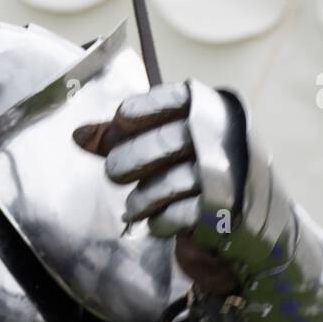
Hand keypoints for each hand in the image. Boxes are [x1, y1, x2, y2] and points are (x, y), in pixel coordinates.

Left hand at [72, 80, 247, 292]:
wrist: (245, 218)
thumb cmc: (195, 170)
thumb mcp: (162, 143)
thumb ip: (121, 137)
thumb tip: (77, 135)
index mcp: (208, 111)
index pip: (174, 99)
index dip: (143, 109)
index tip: (122, 119)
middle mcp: (220, 138)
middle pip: (165, 142)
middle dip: (130, 159)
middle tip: (114, 172)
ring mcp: (225, 174)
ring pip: (171, 181)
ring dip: (143, 197)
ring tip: (133, 206)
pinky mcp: (223, 210)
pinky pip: (182, 213)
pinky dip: (162, 220)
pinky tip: (157, 221)